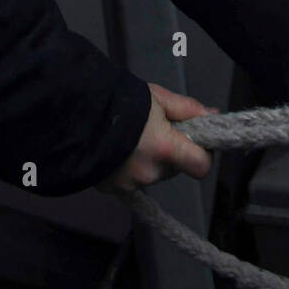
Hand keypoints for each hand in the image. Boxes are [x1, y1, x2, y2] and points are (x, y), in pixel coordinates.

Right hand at [95, 81, 220, 194]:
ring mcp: (130, 184)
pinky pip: (134, 181)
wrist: (76, 115)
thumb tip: (212, 116)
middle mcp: (150, 172)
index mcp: (164, 148)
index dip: (204, 154)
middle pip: (176, 168)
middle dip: (173, 152)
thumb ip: (188, 109)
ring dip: (151, 161)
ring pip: (155, 174)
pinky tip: (120, 151)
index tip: (198, 142)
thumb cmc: (120, 101)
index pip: (201, 165)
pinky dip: (132, 169)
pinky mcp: (114, 190)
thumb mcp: (158, 97)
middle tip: (156, 131)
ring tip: (133, 138)